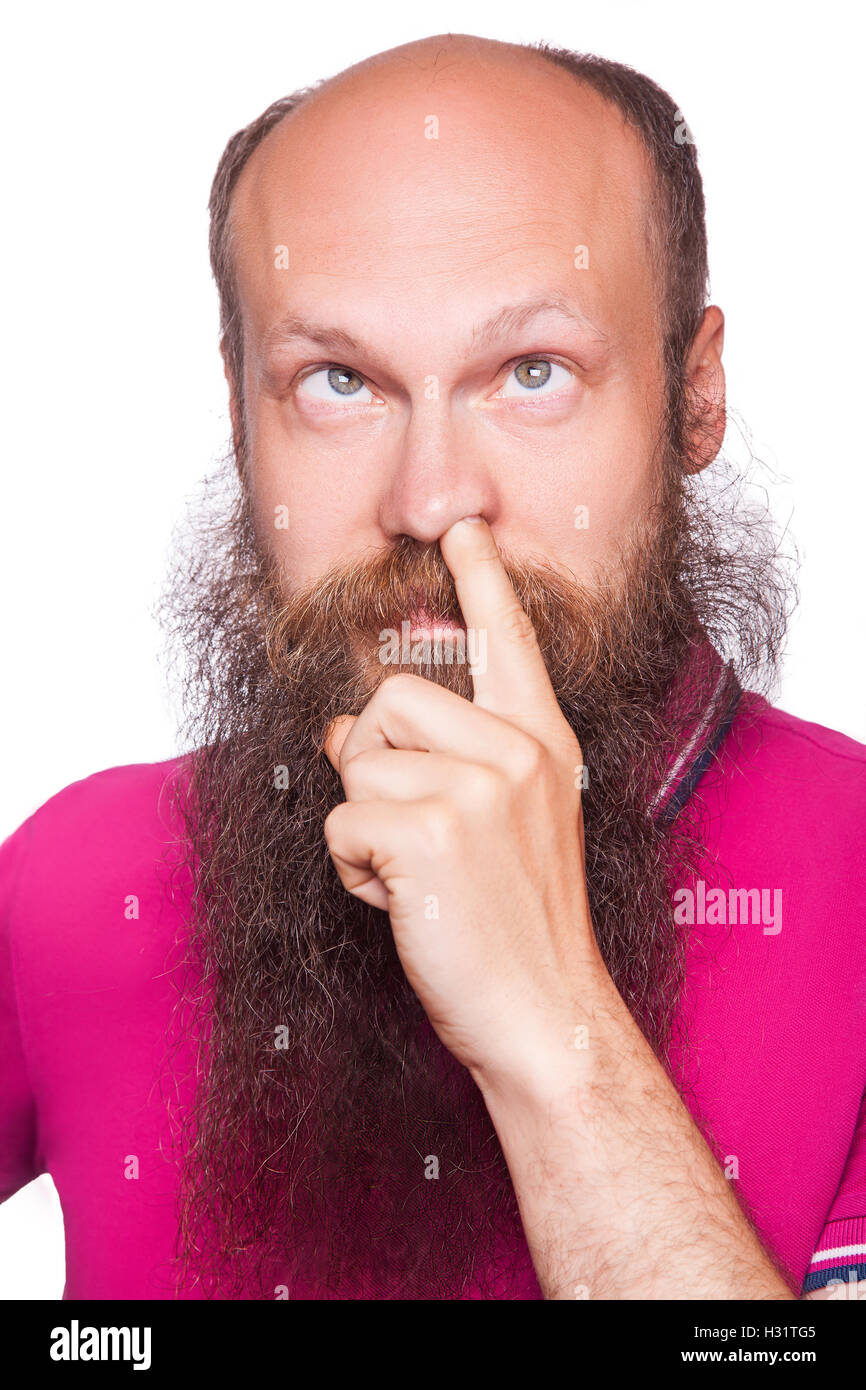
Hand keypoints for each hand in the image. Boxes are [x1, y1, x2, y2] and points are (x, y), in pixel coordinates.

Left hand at [323, 516, 603, 1091]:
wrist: (547, 1014)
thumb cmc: (519, 923)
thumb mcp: (508, 825)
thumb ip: (450, 763)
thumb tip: (348, 727)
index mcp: (542, 744)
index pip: (507, 642)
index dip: (481, 581)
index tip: (461, 527)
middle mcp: (518, 750)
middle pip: (387, 700)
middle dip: (374, 765)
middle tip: (414, 832)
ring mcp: (478, 786)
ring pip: (358, 763)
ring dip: (365, 826)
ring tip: (418, 875)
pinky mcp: (431, 830)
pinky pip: (342, 820)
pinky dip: (353, 869)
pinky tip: (403, 901)